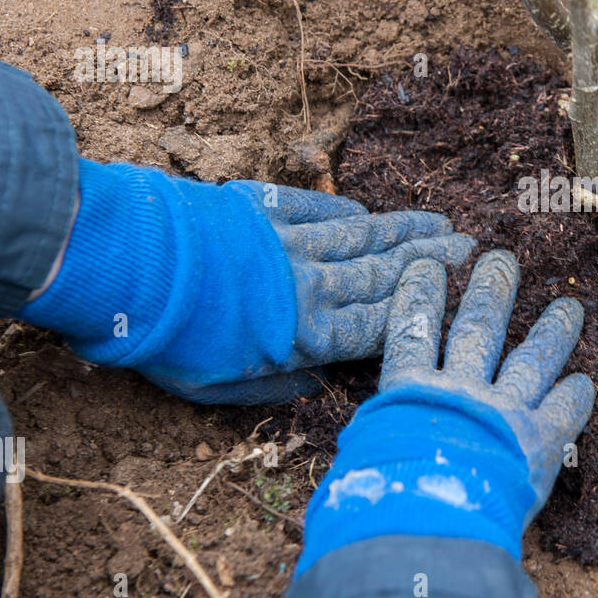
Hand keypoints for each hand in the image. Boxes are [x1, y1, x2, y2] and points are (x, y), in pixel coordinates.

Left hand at [19, 159, 474, 403]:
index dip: (425, 311)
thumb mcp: (215, 388)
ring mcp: (289, 242)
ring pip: (361, 237)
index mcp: (304, 332)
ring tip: (443, 222)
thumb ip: (274, 385)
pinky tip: (368, 210)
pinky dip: (345, 209)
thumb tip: (316, 380)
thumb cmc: (162, 340)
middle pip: (384, 274)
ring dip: (404, 231)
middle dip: (433, 263)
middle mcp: (310, 283)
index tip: (464, 299)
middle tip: (475, 251)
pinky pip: (315, 208)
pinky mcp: (258, 210)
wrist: (122, 267)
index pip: (380, 324)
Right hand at [294, 250, 593, 572]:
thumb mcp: (362, 459)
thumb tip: (367, 440)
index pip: (412, 332)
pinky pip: (563, 411)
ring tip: (570, 306)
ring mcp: (504, 411)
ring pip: (532, 360)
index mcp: (410, 393)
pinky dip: (574, 397)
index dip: (419, 295)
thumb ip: (374, 439)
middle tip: (503, 259)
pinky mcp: (539, 441)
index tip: (427, 263)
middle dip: (492, 291)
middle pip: (479, 329)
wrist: (426, 521)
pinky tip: (584, 383)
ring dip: (552, 332)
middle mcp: (460, 392)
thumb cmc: (378, 498)